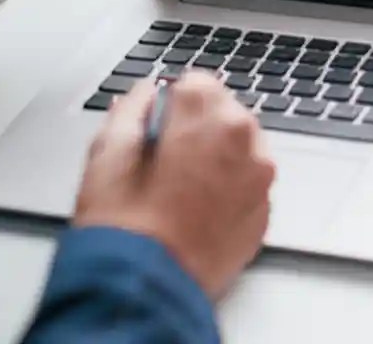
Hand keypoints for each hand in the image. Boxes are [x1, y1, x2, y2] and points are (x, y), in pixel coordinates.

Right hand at [74, 73, 275, 298]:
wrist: (148, 289)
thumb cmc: (125, 226)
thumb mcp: (107, 151)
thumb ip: (130, 109)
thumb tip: (144, 93)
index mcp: (209, 117)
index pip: (196, 83)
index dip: (170, 104)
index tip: (156, 126)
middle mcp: (247, 141)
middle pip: (223, 114)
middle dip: (196, 129)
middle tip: (162, 162)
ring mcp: (260, 180)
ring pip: (238, 149)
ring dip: (215, 158)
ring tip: (178, 190)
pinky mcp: (264, 213)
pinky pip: (246, 185)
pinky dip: (228, 190)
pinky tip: (196, 210)